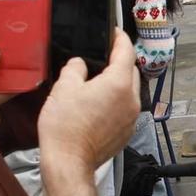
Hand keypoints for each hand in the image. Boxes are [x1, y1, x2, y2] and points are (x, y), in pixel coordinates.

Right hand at [37, 30, 141, 195]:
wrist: (69, 163)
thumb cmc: (65, 126)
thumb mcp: (64, 87)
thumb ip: (75, 68)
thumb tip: (80, 65)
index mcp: (118, 84)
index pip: (126, 51)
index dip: (120, 38)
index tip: (114, 32)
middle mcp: (131, 100)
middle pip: (131, 71)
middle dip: (120, 61)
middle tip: (102, 56)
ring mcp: (131, 118)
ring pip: (130, 91)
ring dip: (119, 82)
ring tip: (98, 81)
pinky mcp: (126, 133)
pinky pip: (125, 109)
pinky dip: (116, 101)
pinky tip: (98, 104)